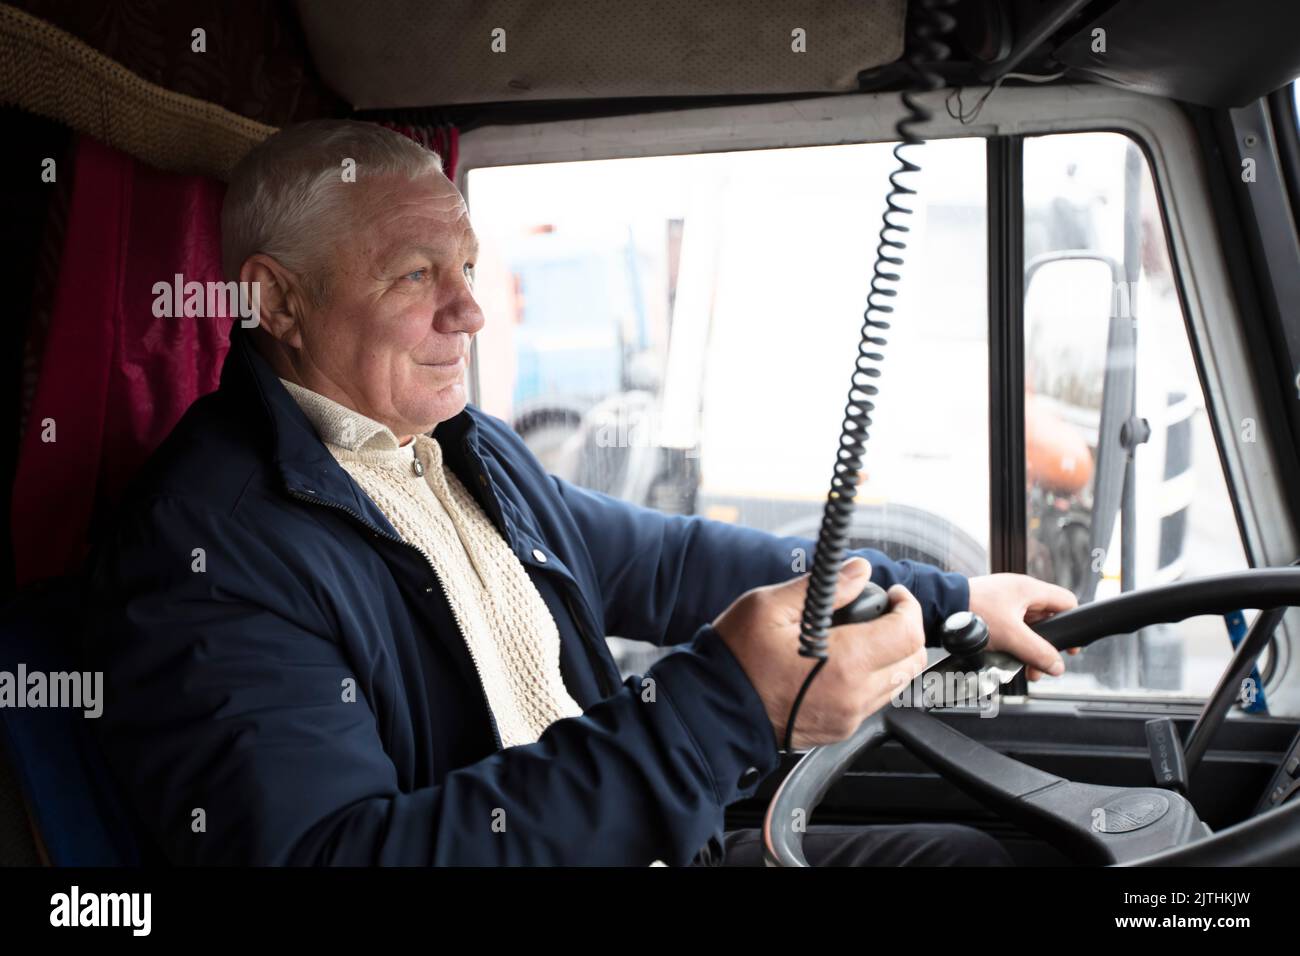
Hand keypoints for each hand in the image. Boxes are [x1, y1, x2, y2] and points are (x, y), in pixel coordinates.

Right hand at [713, 558, 926, 749]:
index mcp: (845, 662)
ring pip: (898, 682)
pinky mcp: (840, 729)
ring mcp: (849, 717)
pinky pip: (874, 700)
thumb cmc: (737, 660)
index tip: (892, 594)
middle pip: (913, 660)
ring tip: (859, 635)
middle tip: (881, 612)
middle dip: (905, 630)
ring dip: (891, 655)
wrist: (716, 711)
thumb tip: (858, 571)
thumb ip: (823, 587)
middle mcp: (854, 695)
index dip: (907, 606)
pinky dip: (872, 677)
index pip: (908, 632)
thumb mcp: (770, 606)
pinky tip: (843, 661)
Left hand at [968, 573, 1079, 679]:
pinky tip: (1007, 660)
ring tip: (1025, 669)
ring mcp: (1004, 602)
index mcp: (1029, 589)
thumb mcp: (1011, 636)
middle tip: (1042, 666)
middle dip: (1045, 647)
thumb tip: (1057, 666)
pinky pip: (1010, 630)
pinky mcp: (990, 612)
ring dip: (1028, 650)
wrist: (939, 606)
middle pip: (1046, 620)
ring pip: (1027, 628)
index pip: (1065, 602)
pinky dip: (1013, 645)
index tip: (1069, 647)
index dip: (1072, 624)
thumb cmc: (973, 611)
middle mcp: (1018, 593)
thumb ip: (1038, 652)